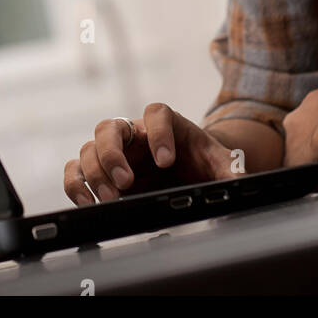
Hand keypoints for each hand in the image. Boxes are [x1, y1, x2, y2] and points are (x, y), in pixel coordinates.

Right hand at [63, 102, 240, 205]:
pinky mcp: (101, 172)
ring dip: (96, 173)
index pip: (156, 114)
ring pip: (89, 149)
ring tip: (111, 198)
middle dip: (113, 155)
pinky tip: (87, 203)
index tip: (167, 160)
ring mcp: (114, 152)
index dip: (158, 133)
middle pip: (110, 127)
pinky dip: (76, 185)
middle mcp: (134, 133)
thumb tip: (242, 182)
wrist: (188, 171)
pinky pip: (76, 171)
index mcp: (165, 123)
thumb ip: (230, 170)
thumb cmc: (200, 160)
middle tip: (126, 182)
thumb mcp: (218, 163)